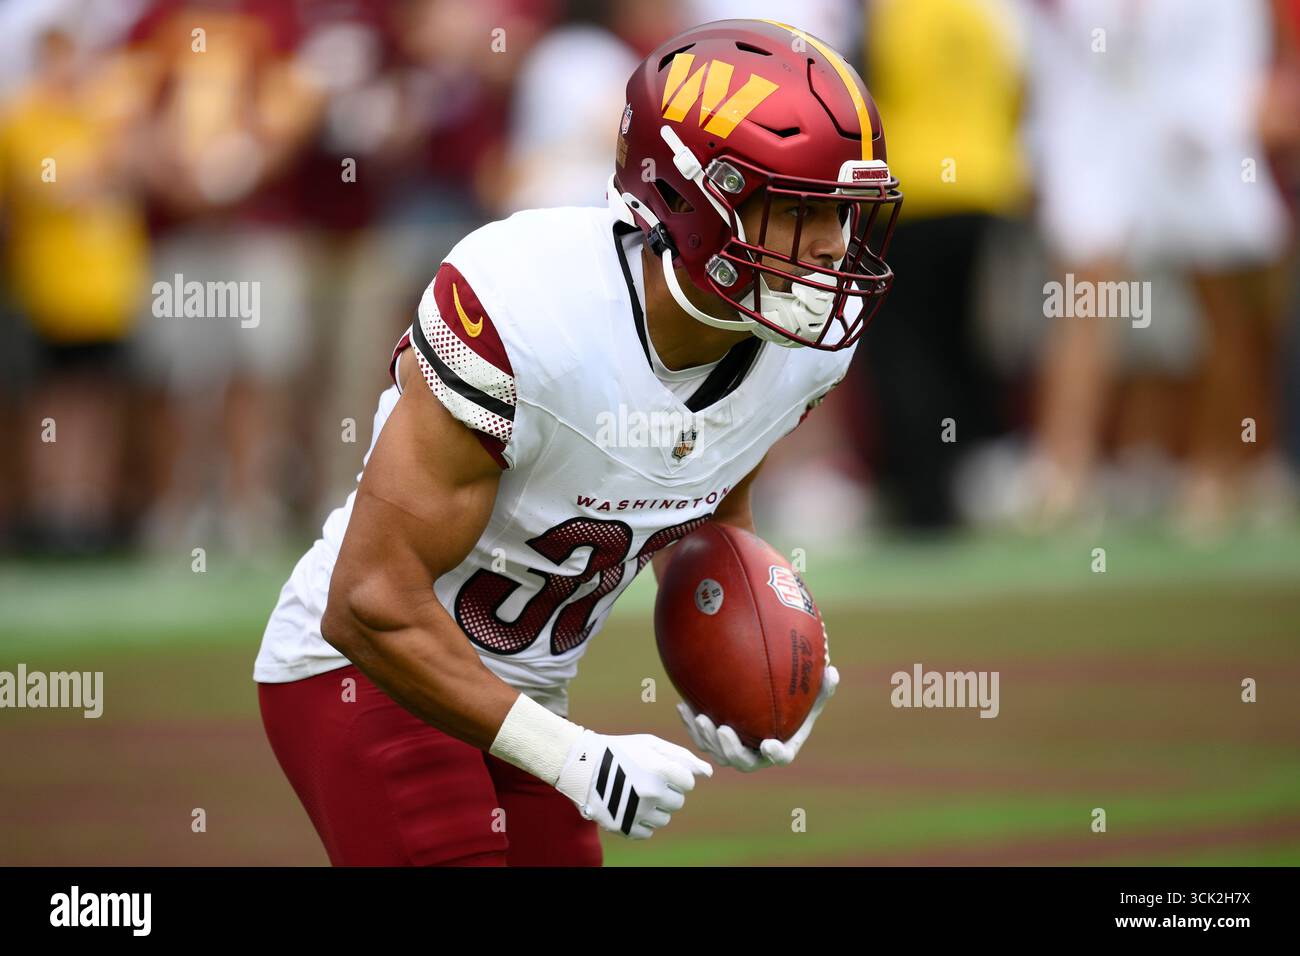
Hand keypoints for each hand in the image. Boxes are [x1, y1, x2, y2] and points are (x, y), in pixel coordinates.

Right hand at [554, 729, 711, 838]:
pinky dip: (642, 822)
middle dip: (667, 792)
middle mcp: (652, 792)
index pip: (688, 782)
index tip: (660, 770)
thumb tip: (708, 773)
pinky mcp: (624, 826)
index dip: (676, 776)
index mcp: (660, 769)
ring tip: (639, 795)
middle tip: (647, 781)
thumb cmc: (621, 751)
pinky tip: (631, 807)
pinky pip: (647, 832)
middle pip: (678, 801)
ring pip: (665, 819)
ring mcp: (638, 812)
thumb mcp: (651, 744)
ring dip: (657, 809)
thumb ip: (682, 757)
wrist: (583, 765)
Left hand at [676, 621, 839, 770]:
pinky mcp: (715, 743)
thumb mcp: (808, 697)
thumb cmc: (790, 706)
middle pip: (742, 760)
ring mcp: (734, 752)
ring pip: (717, 752)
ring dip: (706, 738)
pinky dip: (690, 726)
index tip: (769, 744)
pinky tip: (682, 706)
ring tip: (699, 718)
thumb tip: (834, 671)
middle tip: (722, 728)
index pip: (781, 757)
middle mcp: (756, 755)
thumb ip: (821, 688)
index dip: (775, 754)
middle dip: (730, 748)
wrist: (764, 712)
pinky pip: (701, 739)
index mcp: (780, 747)